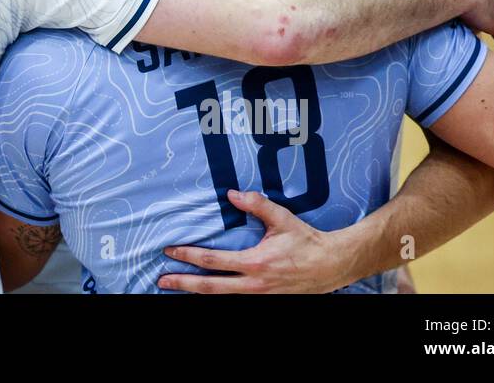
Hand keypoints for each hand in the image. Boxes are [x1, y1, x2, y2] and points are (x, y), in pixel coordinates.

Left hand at [157, 190, 355, 293]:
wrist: (331, 266)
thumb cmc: (306, 242)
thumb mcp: (282, 219)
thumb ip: (256, 204)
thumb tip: (233, 194)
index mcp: (255, 263)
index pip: (212, 260)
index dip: (188, 255)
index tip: (170, 250)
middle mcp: (254, 284)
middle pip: (210, 287)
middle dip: (183, 284)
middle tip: (161, 280)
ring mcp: (260, 296)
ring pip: (221, 298)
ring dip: (197, 293)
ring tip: (177, 288)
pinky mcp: (266, 300)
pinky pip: (236, 300)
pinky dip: (218, 296)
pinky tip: (205, 292)